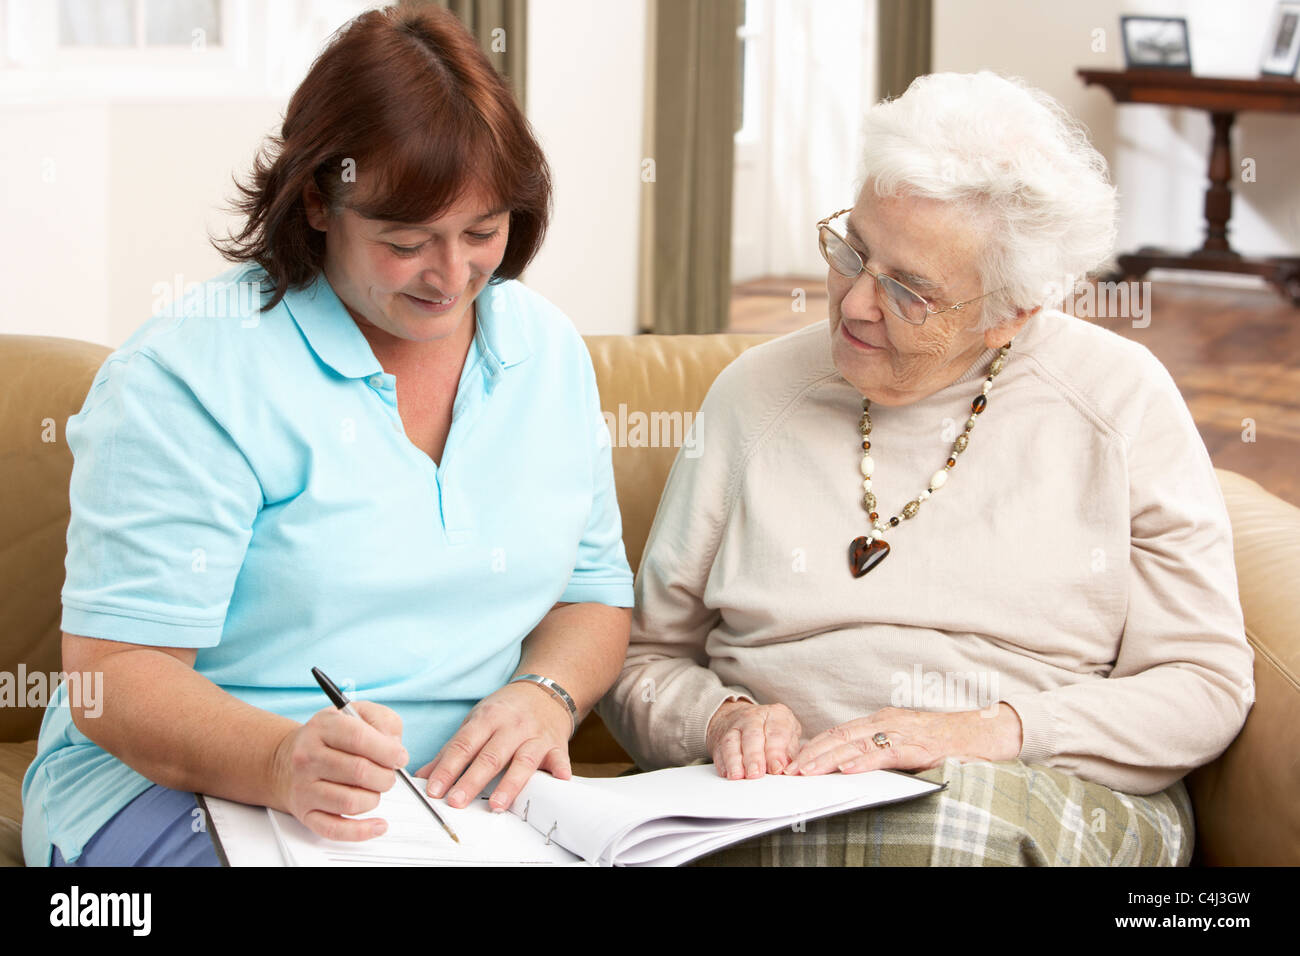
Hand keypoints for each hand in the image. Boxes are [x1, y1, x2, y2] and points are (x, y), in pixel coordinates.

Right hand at [270, 700, 406, 840]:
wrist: (286, 760)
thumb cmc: (329, 737)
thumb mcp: (356, 713)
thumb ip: (382, 721)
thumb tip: (395, 748)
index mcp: (323, 727)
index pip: (358, 738)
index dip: (387, 750)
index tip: (399, 757)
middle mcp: (308, 757)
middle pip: (359, 771)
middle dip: (385, 776)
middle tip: (387, 774)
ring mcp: (304, 788)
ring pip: (351, 802)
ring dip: (374, 798)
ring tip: (374, 789)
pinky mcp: (306, 813)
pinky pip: (335, 829)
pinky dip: (361, 831)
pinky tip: (378, 824)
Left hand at [416, 680, 571, 810]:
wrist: (545, 691)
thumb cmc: (505, 711)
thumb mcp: (476, 722)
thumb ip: (451, 750)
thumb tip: (423, 777)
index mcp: (487, 718)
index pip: (464, 745)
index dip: (447, 768)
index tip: (434, 791)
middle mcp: (512, 726)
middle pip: (490, 755)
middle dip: (471, 780)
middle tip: (456, 802)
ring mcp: (535, 736)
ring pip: (522, 760)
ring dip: (510, 784)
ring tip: (496, 805)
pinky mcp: (556, 745)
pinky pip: (560, 759)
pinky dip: (560, 771)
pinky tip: (558, 782)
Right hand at [705, 700, 801, 778]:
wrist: (743, 719)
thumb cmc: (773, 731)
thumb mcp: (789, 735)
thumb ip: (790, 752)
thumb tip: (788, 769)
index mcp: (776, 714)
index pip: (777, 732)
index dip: (776, 752)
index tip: (777, 768)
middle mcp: (754, 718)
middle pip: (752, 736)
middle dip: (754, 756)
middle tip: (756, 773)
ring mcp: (734, 727)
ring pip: (732, 742)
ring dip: (735, 761)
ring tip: (738, 775)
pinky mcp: (720, 739)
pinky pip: (719, 751)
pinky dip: (722, 764)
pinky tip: (727, 773)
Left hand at [785, 703, 1022, 775]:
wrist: (984, 731)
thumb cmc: (945, 740)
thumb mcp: (905, 741)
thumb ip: (880, 749)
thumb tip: (850, 766)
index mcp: (881, 720)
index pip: (838, 732)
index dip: (813, 746)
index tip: (792, 761)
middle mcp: (887, 721)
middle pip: (840, 736)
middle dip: (811, 754)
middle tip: (789, 770)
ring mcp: (902, 732)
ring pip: (857, 743)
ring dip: (828, 759)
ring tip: (807, 770)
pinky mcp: (918, 746)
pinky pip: (887, 753)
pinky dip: (865, 760)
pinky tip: (848, 769)